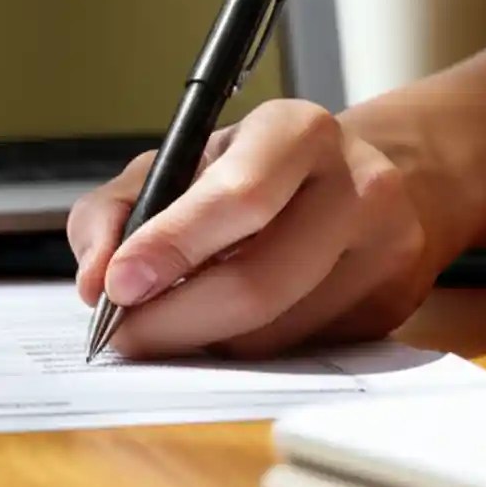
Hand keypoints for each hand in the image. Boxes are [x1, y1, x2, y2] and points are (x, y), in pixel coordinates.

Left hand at [68, 100, 444, 357]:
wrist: (362, 179)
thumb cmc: (251, 173)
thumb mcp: (176, 164)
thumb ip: (115, 211)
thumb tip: (94, 281)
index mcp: (297, 132)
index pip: (237, 198)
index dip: (170, 248)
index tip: (116, 286)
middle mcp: (357, 184)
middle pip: (255, 283)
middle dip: (172, 320)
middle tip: (124, 333)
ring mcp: (386, 251)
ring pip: (271, 333)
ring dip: (202, 342)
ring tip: (169, 324)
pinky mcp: (391, 309)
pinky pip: (297, 354)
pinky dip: (242, 350)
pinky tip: (223, 326)